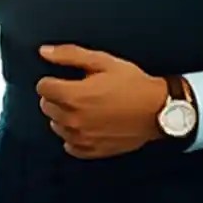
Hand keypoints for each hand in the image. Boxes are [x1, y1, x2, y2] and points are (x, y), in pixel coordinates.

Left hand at [35, 44, 167, 159]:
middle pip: (46, 106)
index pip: (42, 88)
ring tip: (84, 107)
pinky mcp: (93, 151)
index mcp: (74, 96)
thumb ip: (69, 55)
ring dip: (63, 116)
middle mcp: (74, 119)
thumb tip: (44, 52)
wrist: (160, 110)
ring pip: (56, 126)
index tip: (65, 79)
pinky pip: (70, 145)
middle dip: (57, 96)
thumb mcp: (102, 61)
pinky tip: (87, 125)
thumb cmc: (133, 84)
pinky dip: (74, 136)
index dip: (52, 80)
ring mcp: (82, 138)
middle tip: (76, 91)